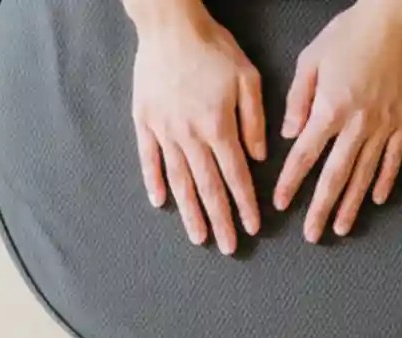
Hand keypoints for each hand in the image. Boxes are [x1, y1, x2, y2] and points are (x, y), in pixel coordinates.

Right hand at [131, 4, 265, 254]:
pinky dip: (154, 182)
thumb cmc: (213, 48)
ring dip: (190, 212)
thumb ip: (254, 120)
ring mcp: (164, 131)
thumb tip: (258, 157)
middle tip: (229, 247)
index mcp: (219, 126)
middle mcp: (190, 136)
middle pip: (208, 188)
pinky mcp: (144, 122)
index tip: (253, 227)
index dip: (245, 204)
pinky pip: (148, 159)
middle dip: (220, 220)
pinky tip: (160, 202)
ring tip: (198, 237)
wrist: (169, 26)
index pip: (235, 176)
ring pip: (179, 181)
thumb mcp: (247, 78)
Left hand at [274, 0, 401, 241]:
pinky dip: (385, 180)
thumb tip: (291, 135)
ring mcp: (384, 124)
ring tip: (343, 228)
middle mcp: (358, 123)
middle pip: (336, 175)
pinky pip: (394, 158)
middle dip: (322, 208)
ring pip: (364, 173)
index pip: (305, 155)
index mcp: (330, 108)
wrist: (395, 18)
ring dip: (352, 204)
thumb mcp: (310, 59)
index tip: (281, 205)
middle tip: (313, 235)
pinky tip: (376, 200)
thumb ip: (297, 100)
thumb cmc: (349, 34)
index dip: (292, 182)